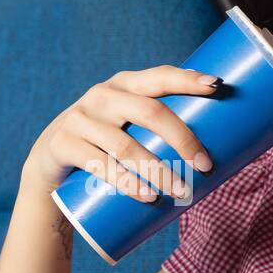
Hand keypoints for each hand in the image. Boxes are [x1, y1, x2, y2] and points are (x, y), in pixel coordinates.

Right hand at [21, 65, 220, 199]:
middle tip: (205, 165)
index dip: (187, 79)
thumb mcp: (127, 127)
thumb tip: (222, 151)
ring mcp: (80, 119)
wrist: (49, 165)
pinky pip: (100, 165)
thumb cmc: (105, 146)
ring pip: (126, 146)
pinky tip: (146, 195)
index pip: (160, 76)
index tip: (217, 87)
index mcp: (124, 84)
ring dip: (158, 171)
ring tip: (180, 191)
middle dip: (182, 139)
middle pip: (150, 111)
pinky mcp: (64, 145)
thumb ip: (159, 129)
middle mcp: (102, 96)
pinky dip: (127, 183)